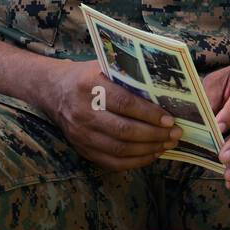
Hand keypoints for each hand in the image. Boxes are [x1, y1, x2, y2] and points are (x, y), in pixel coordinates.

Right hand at [40, 60, 180, 171]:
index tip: (170, 119)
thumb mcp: (105, 67)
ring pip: (119, 149)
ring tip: (168, 144)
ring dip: (148, 149)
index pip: (125, 103)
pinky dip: (135, 162)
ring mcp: (80, 134)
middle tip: (176, 134)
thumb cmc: (89, 76)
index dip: (150, 114)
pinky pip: (111, 162)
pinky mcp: (81, 149)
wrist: (54, 91)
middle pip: (124, 130)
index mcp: (90, 86)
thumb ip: (130, 76)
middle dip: (154, 135)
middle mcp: (82, 112)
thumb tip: (166, 91)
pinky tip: (151, 155)